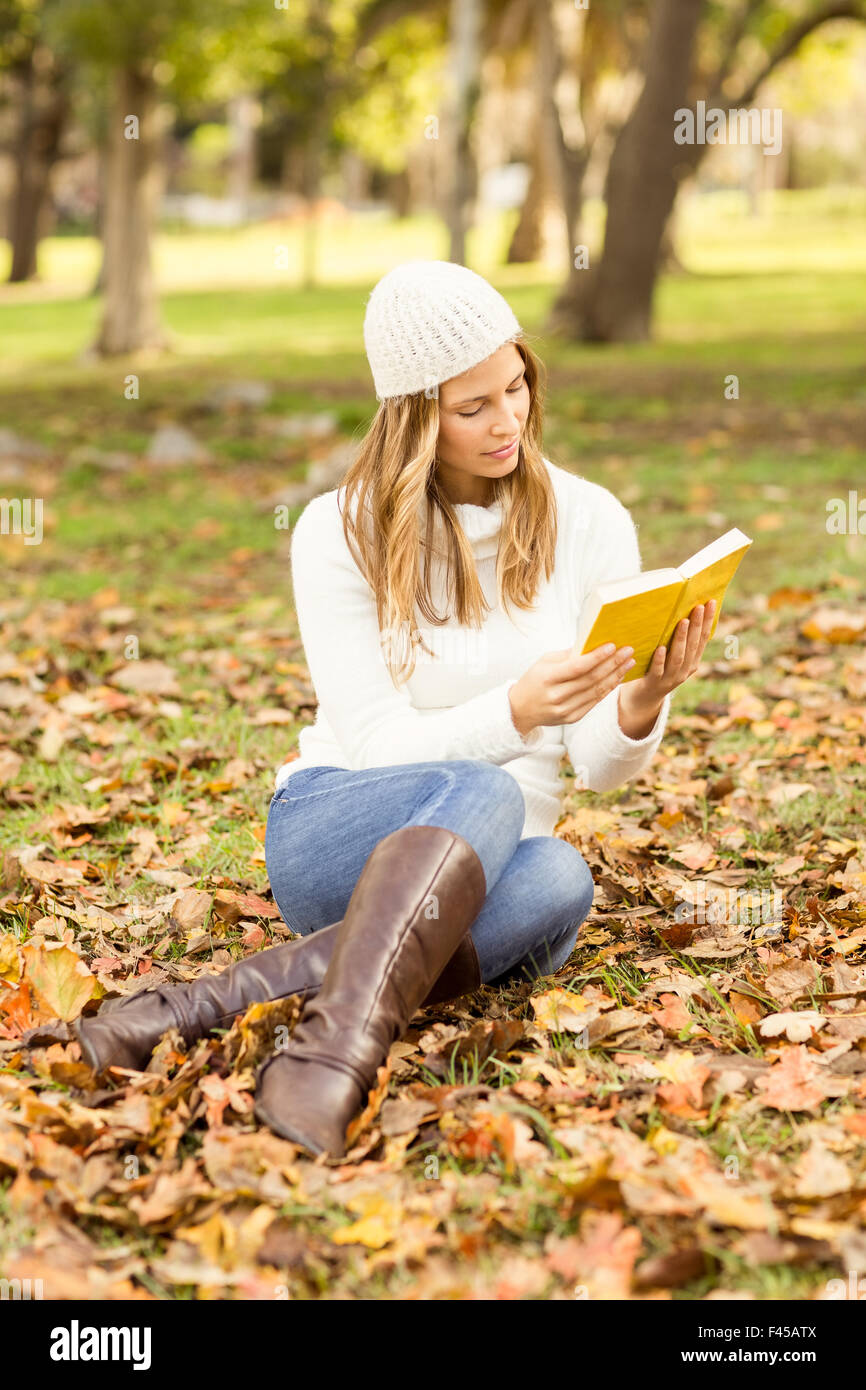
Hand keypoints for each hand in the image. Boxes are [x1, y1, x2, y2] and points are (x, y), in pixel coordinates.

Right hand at [509, 641, 636, 735]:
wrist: (520, 710)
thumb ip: (567, 655)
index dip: (596, 657)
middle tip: (627, 651)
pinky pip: (595, 702)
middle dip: (612, 664)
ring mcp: (565, 710)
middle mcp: (557, 697)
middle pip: (591, 679)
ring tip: (628, 663)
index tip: (612, 646)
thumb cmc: (534, 680)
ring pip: (596, 691)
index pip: (577, 667)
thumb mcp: (544, 662)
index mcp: (547, 679)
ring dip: (615, 676)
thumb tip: (593, 644)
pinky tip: (617, 678)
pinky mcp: (572, 718)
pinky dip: (608, 689)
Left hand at [624, 600, 716, 717]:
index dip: (708, 621)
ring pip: (678, 657)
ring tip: (683, 621)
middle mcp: (685, 670)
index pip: (703, 638)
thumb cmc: (659, 668)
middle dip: (697, 625)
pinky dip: (660, 659)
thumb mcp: (674, 655)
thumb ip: (680, 639)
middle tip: (698, 606)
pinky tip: (660, 648)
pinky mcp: (654, 682)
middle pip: (693, 646)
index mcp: (693, 661)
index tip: (710, 602)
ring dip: (681, 639)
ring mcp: (671, 677)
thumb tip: (683, 610)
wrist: (645, 697)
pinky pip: (658, 670)